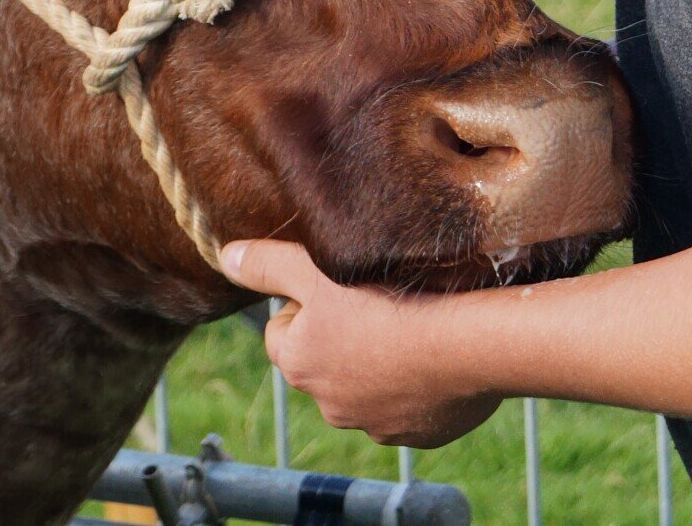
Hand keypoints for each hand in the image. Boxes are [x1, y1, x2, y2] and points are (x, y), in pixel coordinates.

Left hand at [221, 240, 502, 448]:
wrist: (465, 347)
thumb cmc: (387, 303)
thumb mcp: (318, 272)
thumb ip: (271, 266)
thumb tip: (226, 257)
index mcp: (300, 362)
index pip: (281, 333)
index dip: (305, 305)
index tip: (336, 286)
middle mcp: (329, 402)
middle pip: (322, 362)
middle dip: (340, 337)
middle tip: (373, 302)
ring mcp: (374, 423)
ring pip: (364, 387)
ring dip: (376, 363)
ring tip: (407, 326)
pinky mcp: (416, 434)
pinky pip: (406, 406)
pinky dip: (413, 385)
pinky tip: (432, 356)